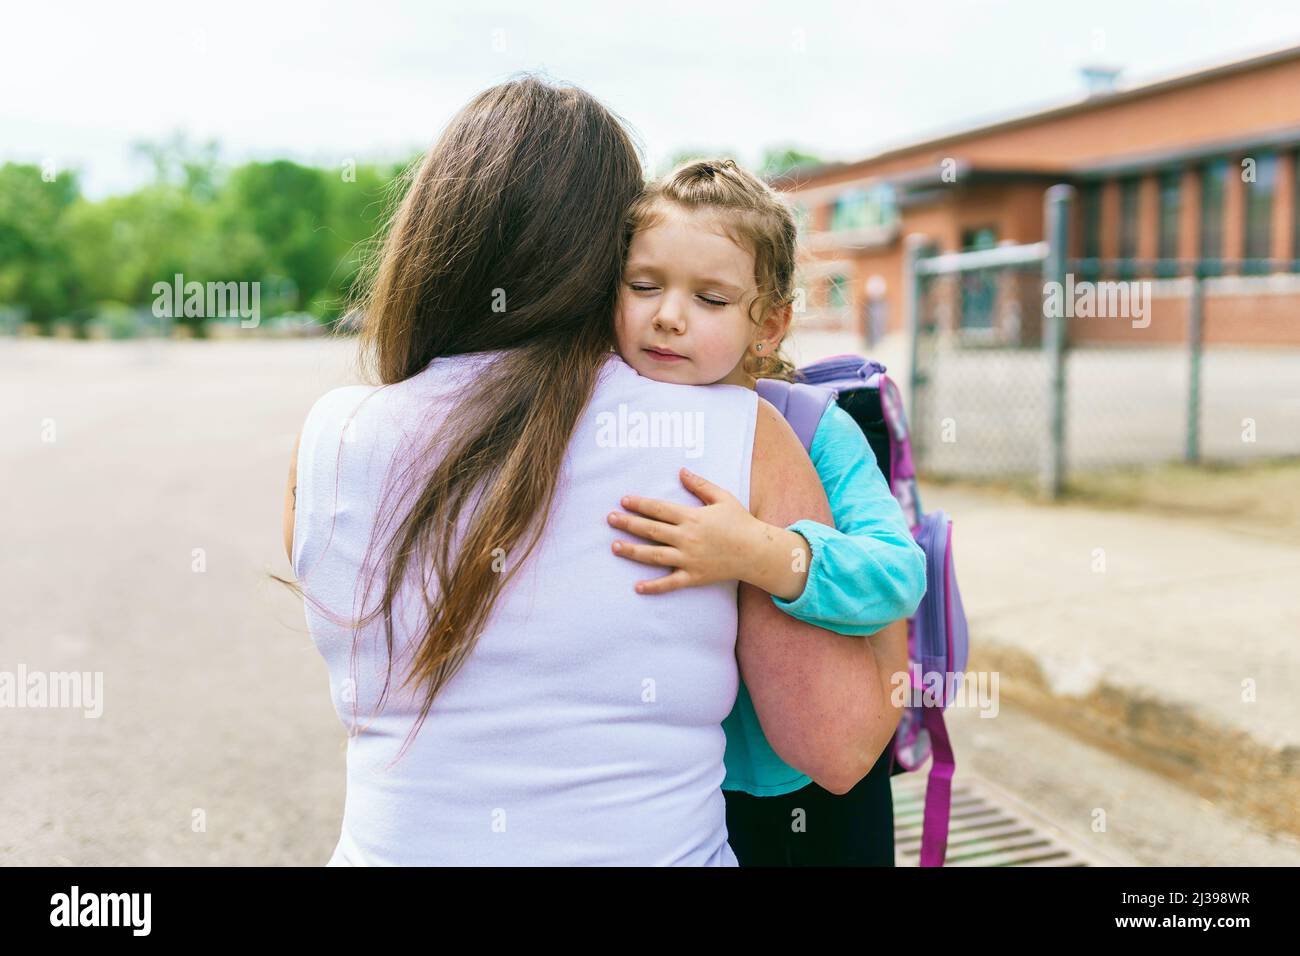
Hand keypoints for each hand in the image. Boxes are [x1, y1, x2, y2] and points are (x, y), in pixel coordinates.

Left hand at [607, 467, 758, 593]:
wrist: (757, 551)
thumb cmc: (740, 522)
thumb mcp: (722, 497)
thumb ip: (700, 484)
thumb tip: (681, 471)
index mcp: (692, 517)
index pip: (659, 509)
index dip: (640, 504)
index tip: (623, 500)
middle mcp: (687, 538)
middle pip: (651, 530)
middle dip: (628, 523)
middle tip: (609, 519)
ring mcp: (689, 559)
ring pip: (654, 555)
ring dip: (633, 551)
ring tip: (614, 547)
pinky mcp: (694, 576)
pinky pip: (670, 583)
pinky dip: (654, 587)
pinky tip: (637, 587)